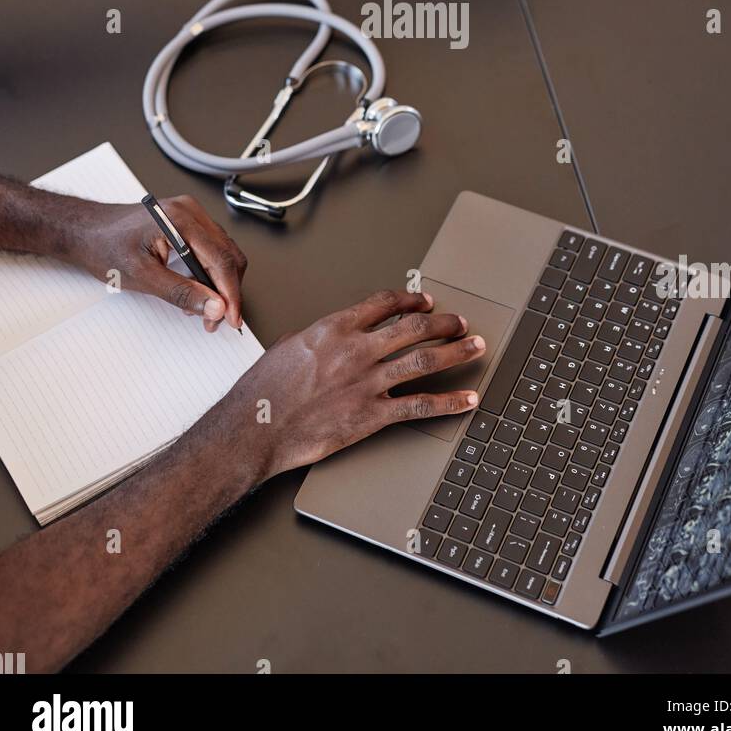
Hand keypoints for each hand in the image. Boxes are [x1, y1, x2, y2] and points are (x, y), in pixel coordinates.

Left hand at [66, 196, 246, 332]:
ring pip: (223, 253)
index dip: (230, 294)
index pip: (221, 260)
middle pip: (228, 255)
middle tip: (216, 319)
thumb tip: (214, 306)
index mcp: (180, 220)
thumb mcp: (142, 277)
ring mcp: (189, 214)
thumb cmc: (104, 247)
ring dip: (218, 284)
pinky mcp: (185, 222)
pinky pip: (210, 248)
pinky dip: (209, 272)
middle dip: (226, 292)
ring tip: (204, 309)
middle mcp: (190, 212)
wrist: (85, 231)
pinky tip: (196, 290)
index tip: (231, 318)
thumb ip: (181, 293)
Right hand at [226, 290, 483, 478]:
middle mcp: (356, 350)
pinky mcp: (371, 415)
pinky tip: (467, 399)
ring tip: (475, 347)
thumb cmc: (263, 392)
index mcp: (334, 328)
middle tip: (460, 323)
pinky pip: (419, 406)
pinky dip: (449, 402)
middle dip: (444, 323)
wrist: (254, 429)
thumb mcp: (289, 347)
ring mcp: (367, 382)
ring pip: (424, 359)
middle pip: (413, 327)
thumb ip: (319, 338)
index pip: (384, 304)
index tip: (425, 303)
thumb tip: (334, 337)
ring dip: (456, 351)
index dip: (411, 301)